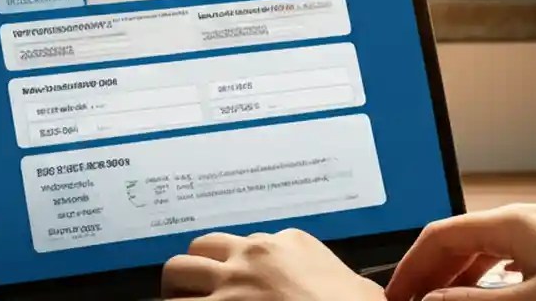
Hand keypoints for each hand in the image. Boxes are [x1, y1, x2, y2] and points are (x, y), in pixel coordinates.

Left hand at [162, 228, 384, 300]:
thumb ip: (337, 280)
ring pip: (178, 271)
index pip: (247, 244)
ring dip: (178, 290)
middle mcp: (255, 256)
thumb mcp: (357, 290)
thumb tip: (346, 288)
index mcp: (291, 245)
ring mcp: (232, 283)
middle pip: (202, 248)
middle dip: (198, 270)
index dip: (238, 267)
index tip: (238, 284)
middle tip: (199, 292)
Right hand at [385, 204, 535, 300]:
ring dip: (457, 278)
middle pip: (461, 240)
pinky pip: (507, 258)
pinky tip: (483, 297)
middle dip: (431, 273)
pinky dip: (484, 278)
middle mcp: (527, 220)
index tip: (394, 294)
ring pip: (484, 250)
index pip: (441, 235)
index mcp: (514, 221)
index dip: (411, 265)